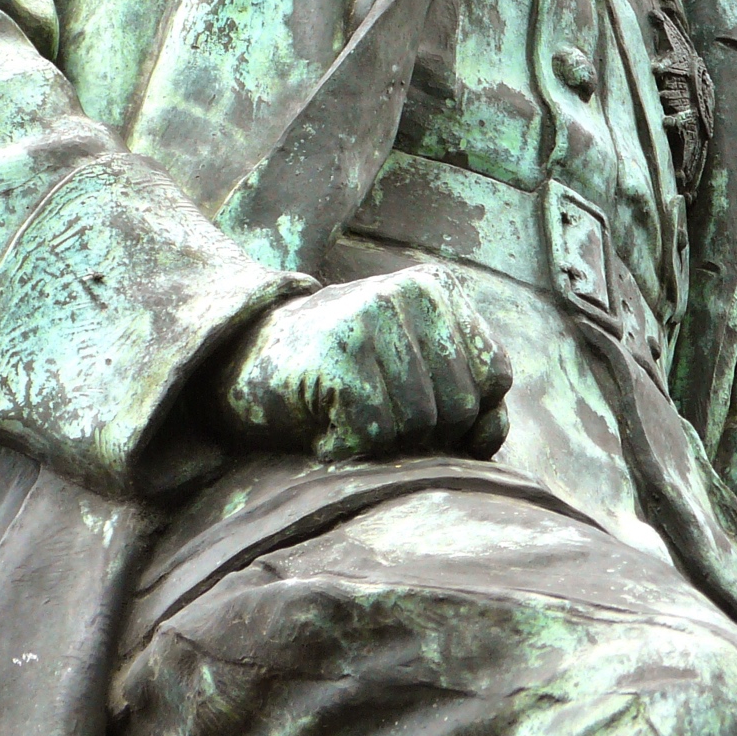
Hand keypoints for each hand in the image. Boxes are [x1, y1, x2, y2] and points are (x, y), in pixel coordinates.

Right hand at [202, 266, 511, 463]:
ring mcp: (372, 314)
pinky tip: (320, 423)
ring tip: (343, 413)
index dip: (469, 420)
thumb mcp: (413, 376)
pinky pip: (372, 435)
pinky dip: (343, 447)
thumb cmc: (338, 374)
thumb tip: (486, 436)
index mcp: (438, 288)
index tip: (421, 421)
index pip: (495, 376)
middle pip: (458, 407)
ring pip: (417, 425)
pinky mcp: (338, 351)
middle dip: (420, 435)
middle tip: (369, 416)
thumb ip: (467, 402)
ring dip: (379, 443)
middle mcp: (410, 290)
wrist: (241, 359)